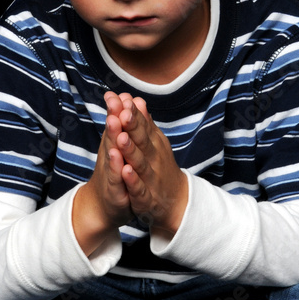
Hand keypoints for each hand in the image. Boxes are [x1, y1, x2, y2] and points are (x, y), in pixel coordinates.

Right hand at [72, 97, 133, 255]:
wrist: (102, 206)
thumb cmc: (113, 172)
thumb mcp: (116, 146)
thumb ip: (119, 123)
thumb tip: (122, 97)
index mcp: (115, 144)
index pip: (118, 124)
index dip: (120, 109)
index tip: (121, 94)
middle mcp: (111, 156)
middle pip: (113, 135)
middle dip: (116, 119)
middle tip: (117, 102)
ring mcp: (112, 173)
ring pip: (114, 155)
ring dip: (115, 141)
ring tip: (117, 127)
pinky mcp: (115, 191)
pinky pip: (117, 180)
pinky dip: (118, 171)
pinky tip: (121, 163)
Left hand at [104, 91, 188, 235]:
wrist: (177, 202)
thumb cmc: (161, 167)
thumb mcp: (155, 143)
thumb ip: (144, 124)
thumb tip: (136, 99)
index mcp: (154, 144)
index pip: (142, 125)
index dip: (132, 112)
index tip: (122, 97)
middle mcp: (154, 158)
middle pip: (142, 140)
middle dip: (132, 126)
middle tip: (122, 111)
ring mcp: (151, 178)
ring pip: (140, 163)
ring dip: (131, 151)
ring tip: (121, 138)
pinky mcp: (146, 198)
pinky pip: (139, 188)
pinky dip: (133, 180)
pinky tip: (125, 171)